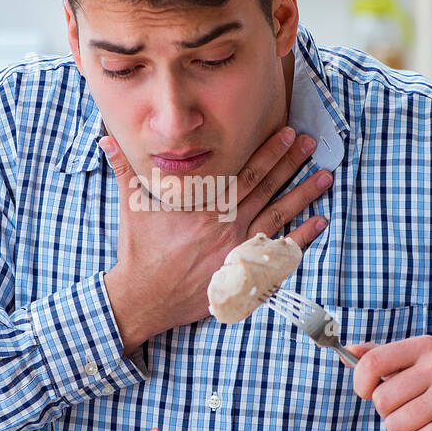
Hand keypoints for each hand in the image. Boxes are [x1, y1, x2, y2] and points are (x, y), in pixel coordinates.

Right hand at [102, 126, 330, 354]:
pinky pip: (278, 253)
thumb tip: (107, 138)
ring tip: (324, 177)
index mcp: (203, 206)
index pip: (243, 172)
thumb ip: (125, 169)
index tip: (286, 133)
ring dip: (303, 195)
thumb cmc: (140, 250)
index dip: (267, 152)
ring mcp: (236, 250)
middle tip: (311, 144)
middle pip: (265, 188)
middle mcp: (225, 225)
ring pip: (277, 216)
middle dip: (291, 164)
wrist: (144, 296)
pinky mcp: (241, 272)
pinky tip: (318, 224)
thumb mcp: (133, 206)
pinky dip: (300, 239)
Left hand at [345, 337, 431, 430]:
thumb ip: (378, 359)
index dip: (361, 383)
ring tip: (426, 423)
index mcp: (424, 347)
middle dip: (389, 414)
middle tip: (412, 411)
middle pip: (382, 400)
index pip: (372, 362)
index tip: (368, 392)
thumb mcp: (411, 368)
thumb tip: (346, 351)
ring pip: (396, 426)